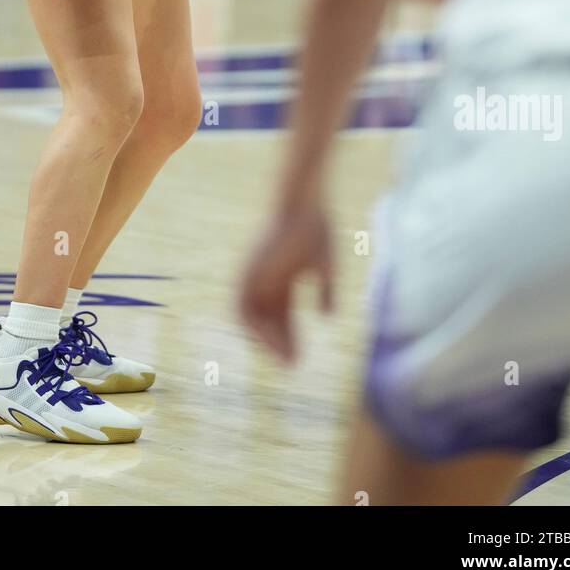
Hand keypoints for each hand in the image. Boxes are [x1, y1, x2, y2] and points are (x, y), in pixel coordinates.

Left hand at [238, 193, 333, 362]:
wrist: (301, 203)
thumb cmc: (316, 227)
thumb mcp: (325, 266)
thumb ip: (326, 291)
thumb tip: (328, 318)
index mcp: (283, 274)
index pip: (283, 313)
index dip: (291, 335)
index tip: (302, 357)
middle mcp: (265, 277)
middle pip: (269, 319)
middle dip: (280, 342)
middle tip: (294, 366)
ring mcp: (253, 275)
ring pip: (252, 318)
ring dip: (265, 340)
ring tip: (283, 359)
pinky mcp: (245, 273)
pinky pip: (241, 309)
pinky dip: (253, 328)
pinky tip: (270, 342)